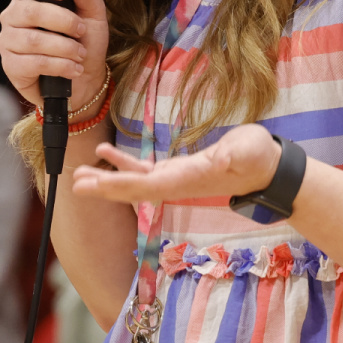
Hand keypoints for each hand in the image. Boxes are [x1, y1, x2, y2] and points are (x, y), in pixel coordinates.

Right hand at [0, 0, 110, 114]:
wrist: (85, 80)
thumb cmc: (85, 42)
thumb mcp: (92, 14)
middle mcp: (14, 15)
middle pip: (30, 11)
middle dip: (63, 21)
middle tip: (81, 31)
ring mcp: (9, 40)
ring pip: (33, 40)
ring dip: (64, 48)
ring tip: (80, 54)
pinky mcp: (11, 66)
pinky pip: (34, 63)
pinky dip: (60, 66)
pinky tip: (73, 69)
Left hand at [71, 123, 280, 206]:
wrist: (268, 171)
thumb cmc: (259, 159)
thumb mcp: (249, 152)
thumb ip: (235, 157)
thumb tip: (222, 160)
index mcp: (185, 179)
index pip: (144, 185)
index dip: (116, 185)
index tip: (91, 185)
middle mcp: (174, 185)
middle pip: (131, 189)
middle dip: (103, 188)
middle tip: (74, 184)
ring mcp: (174, 180)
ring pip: (132, 182)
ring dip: (106, 179)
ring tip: (80, 175)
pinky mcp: (176, 172)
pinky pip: (142, 170)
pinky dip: (122, 164)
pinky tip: (106, 153)